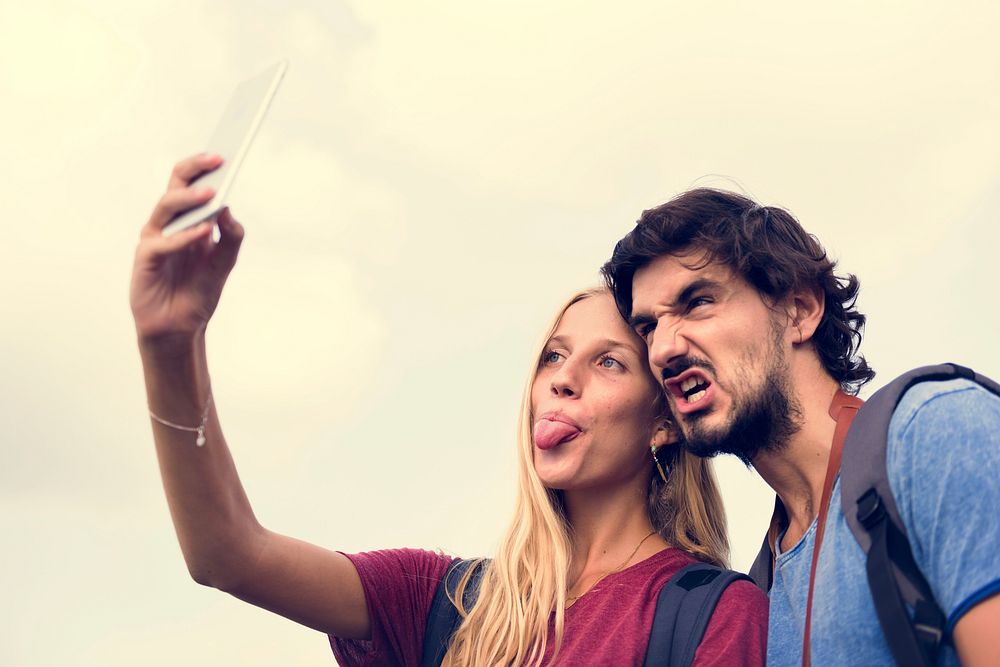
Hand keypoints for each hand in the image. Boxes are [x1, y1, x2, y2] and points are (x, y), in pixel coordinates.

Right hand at [130, 153, 244, 342]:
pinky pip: (164, 243)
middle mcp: (168, 224)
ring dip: (189, 199)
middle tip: (217, 160)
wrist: (180, 327)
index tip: (225, 153)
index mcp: (186, 219)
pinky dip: (184, 237)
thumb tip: (229, 210)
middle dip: (195, 169)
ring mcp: (155, 239)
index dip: (203, 167)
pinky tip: (203, 232)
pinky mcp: (145, 259)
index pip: (191, 184)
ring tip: (212, 194)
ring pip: (167, 208)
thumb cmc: (198, 291)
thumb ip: (230, 237)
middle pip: (175, 185)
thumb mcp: (224, 263)